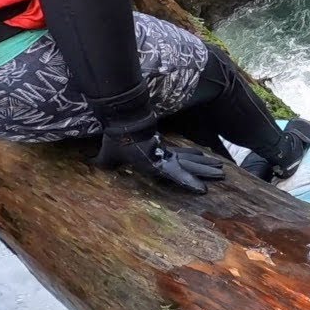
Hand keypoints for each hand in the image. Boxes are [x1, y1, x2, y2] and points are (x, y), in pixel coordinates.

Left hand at [93, 131, 225, 193]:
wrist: (124, 119)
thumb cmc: (116, 140)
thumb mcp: (107, 156)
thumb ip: (101, 163)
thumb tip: (87, 165)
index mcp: (154, 163)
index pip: (176, 174)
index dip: (189, 182)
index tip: (204, 190)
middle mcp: (164, 157)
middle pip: (190, 164)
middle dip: (205, 171)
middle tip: (222, 175)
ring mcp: (166, 150)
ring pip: (190, 157)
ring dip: (204, 163)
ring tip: (220, 168)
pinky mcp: (165, 145)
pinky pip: (183, 151)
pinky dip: (193, 154)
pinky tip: (202, 154)